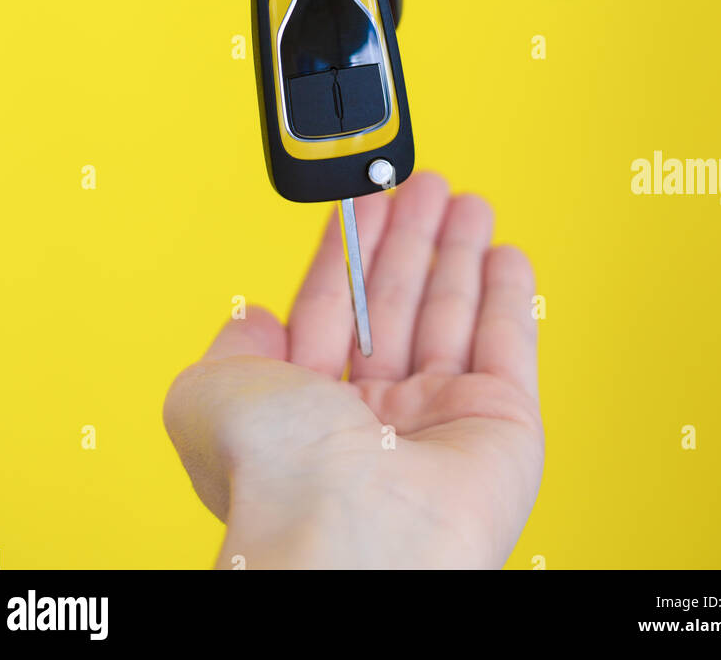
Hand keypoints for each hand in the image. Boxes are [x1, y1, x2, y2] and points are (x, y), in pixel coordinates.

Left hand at [163, 172, 543, 569]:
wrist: (351, 535)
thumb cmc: (278, 477)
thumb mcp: (210, 392)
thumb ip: (230, 349)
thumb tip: (254, 321)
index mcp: (306, 416)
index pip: (331, 311)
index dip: (345, 251)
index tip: (361, 204)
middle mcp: (374, 421)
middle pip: (397, 305)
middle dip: (408, 239)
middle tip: (420, 184)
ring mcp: (441, 422)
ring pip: (454, 315)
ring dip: (459, 252)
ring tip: (464, 200)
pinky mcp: (503, 425)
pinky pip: (510, 344)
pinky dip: (510, 296)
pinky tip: (505, 254)